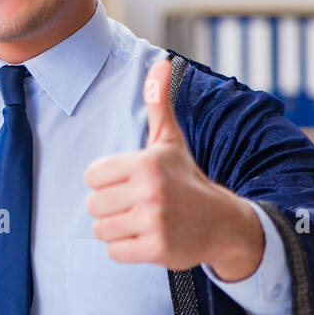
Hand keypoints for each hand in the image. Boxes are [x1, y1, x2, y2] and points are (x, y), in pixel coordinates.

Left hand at [82, 58, 263, 276]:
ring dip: (116, 229)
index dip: (107, 181)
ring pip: (101, 229)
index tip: (129, 182)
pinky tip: (145, 238)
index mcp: (146, 163)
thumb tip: (161, 63)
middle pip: (93, 204)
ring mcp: (153, 222)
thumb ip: (157, 104)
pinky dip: (125, 249)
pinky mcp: (155, 249)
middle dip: (111, 207)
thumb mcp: (170, 140)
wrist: (222, 223)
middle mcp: (150, 191)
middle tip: (137, 204)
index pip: (92, 176)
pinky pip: (114, 252)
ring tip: (141, 220)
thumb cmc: (186, 179)